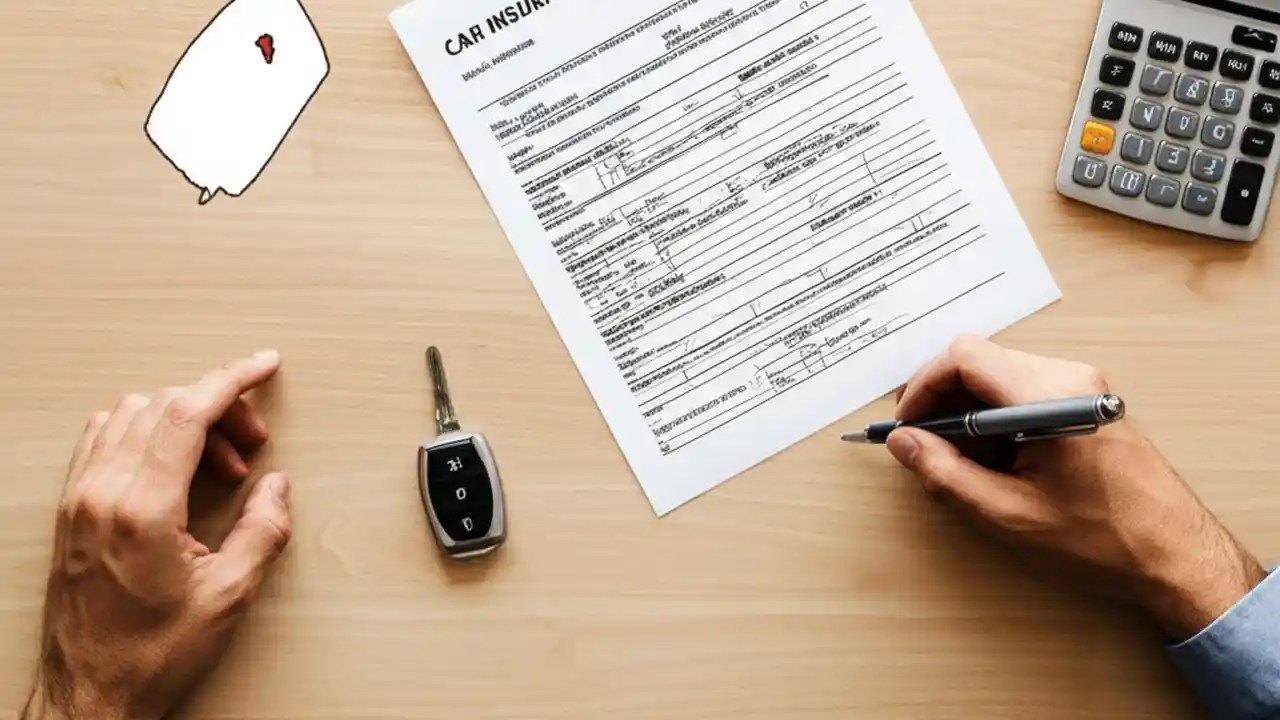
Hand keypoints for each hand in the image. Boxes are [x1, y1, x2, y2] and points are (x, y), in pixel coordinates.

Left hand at [22, 351, 291, 719]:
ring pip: (129, 415)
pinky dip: (144, 433)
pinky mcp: (70, 511)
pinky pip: (102, 439)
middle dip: (217, 408)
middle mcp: (101, 493)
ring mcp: (79, 499)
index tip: (264, 366)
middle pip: (161, 406)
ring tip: (219, 463)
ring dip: (181, 420)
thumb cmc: (150, 655)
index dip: (232, 380)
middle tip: (253, 443)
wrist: (90, 696)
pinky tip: (172, 465)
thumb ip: (262, 530)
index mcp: (141, 509)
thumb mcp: (229, 596)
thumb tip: (275, 487)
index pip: (185, 413)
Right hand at [888, 335, 1265, 639]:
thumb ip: (947, 474)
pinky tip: (990, 452)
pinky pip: (1023, 386)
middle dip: (939, 396)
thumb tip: (903, 444)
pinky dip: (993, 411)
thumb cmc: (1102, 539)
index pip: (966, 357)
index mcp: (1049, 397)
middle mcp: (1069, 377)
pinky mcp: (1087, 398)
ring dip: (965, 405)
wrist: (1175, 552)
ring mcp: (1082, 384)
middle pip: (979, 359)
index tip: (905, 422)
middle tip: (918, 439)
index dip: (923, 384)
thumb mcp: (1010, 514)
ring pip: (998, 371)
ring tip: (953, 453)